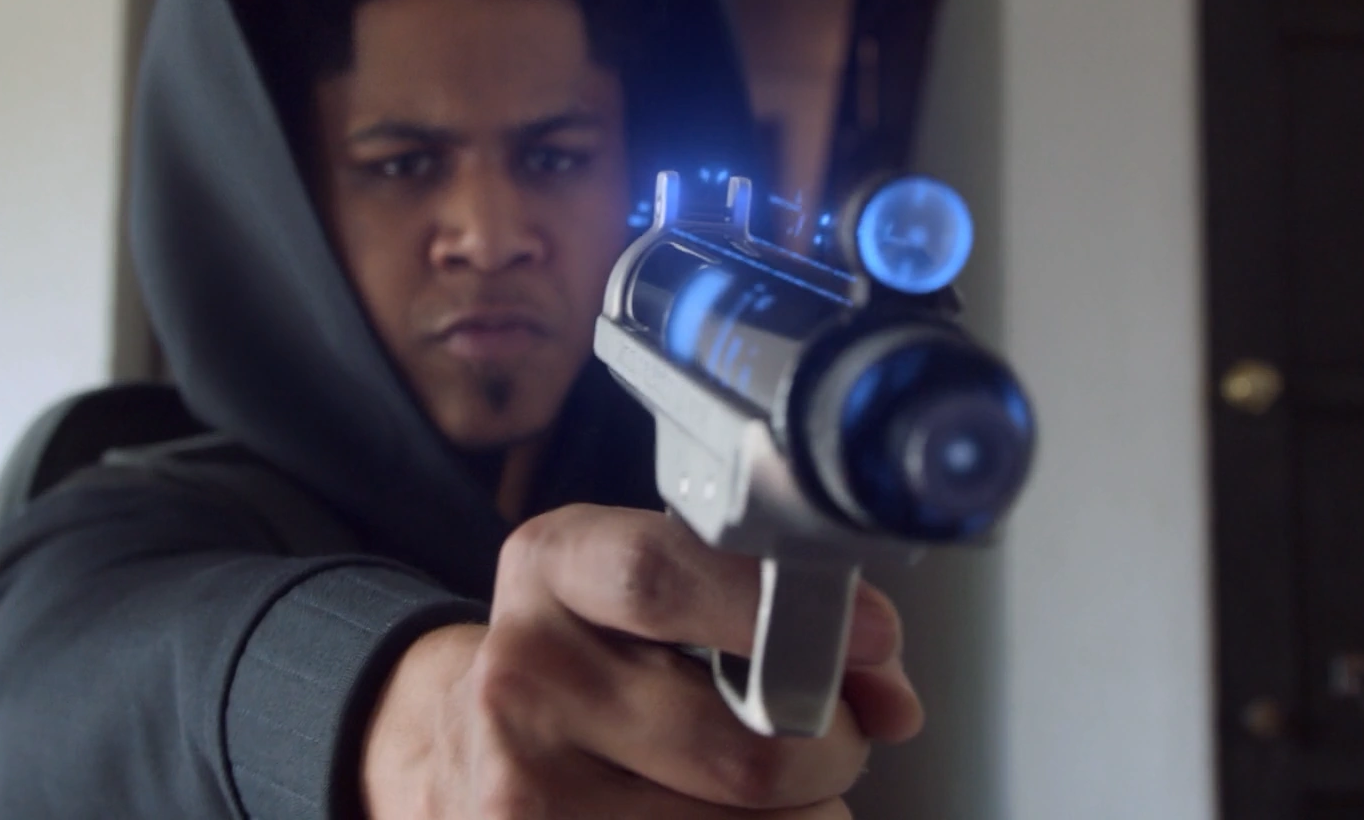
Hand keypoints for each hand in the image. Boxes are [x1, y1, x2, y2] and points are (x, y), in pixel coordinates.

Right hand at [361, 504, 922, 817]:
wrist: (470, 742)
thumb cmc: (598, 660)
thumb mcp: (657, 594)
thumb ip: (777, 613)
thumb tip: (894, 701)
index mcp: (554, 568)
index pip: (664, 579)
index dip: (783, 609)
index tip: (876, 637)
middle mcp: (522, 676)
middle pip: (740, 748)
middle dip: (831, 753)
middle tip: (834, 740)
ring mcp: (522, 789)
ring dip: (803, 816)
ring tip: (771, 788)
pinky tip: (726, 817)